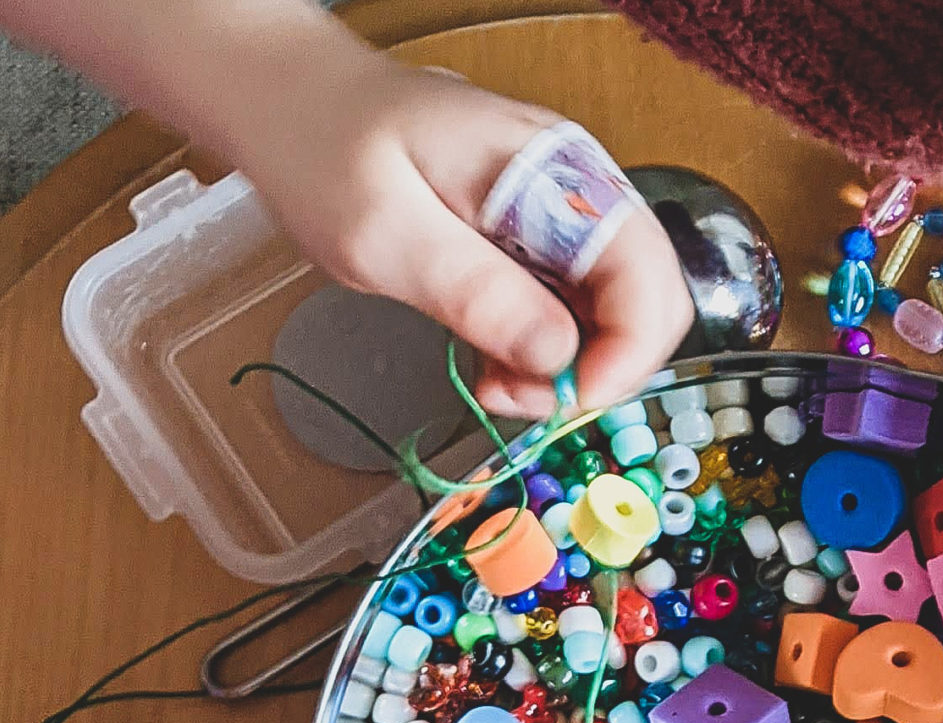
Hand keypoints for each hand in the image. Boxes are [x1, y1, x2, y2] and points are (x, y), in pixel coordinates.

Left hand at [226, 40, 689, 415]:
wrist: (293, 103)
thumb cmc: (325, 150)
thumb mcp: (380, 230)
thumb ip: (472, 291)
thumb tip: (557, 356)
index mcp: (555, 172)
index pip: (644, 274)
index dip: (625, 352)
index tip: (563, 400)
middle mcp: (580, 191)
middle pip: (649, 301)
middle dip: (601, 369)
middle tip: (517, 398)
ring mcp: (567, 217)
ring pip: (618, 317)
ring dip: (571, 370)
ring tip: (495, 384)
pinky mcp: (545, 244)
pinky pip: (577, 313)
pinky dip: (548, 355)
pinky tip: (495, 364)